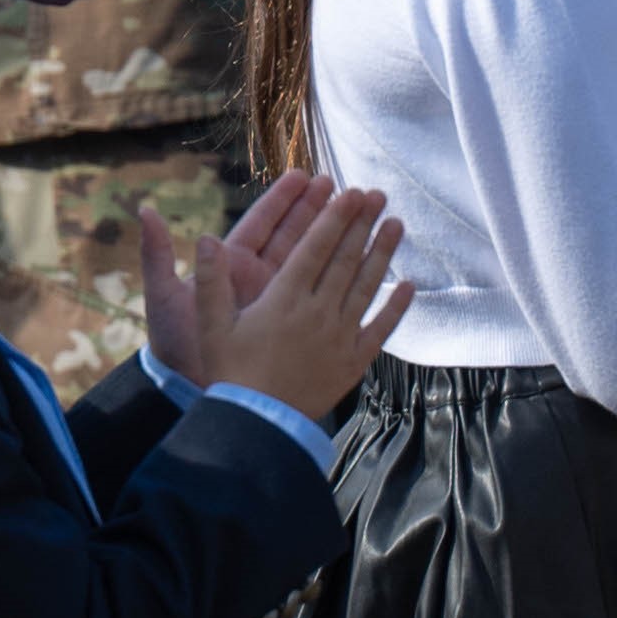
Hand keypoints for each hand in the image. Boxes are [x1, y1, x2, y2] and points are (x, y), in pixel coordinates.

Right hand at [166, 181, 410, 415]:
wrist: (257, 425)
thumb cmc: (230, 374)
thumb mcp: (211, 326)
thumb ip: (211, 281)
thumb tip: (207, 238)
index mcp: (284, 298)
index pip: (316, 247)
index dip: (335, 217)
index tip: (351, 193)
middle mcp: (318, 312)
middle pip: (346, 260)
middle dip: (363, 224)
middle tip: (379, 196)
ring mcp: (340, 337)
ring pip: (366, 287)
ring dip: (383, 254)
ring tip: (397, 225)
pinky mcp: (353, 362)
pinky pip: (380, 330)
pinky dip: (396, 308)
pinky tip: (409, 287)